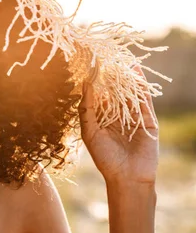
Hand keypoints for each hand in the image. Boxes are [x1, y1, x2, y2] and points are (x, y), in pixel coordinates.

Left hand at [79, 65, 158, 185]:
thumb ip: (87, 109)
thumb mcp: (90, 132)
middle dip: (112, 76)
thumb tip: (85, 84)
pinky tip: (137, 72)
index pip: (99, 96)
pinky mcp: (148, 120)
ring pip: (129, 94)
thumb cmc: (105, 158)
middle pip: (115, 92)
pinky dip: (141, 86)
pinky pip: (144, 100)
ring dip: (127, 78)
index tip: (90, 64)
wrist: (128, 177)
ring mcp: (133, 118)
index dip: (95, 81)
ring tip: (123, 59)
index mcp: (102, 119)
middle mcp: (117, 117)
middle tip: (107, 55)